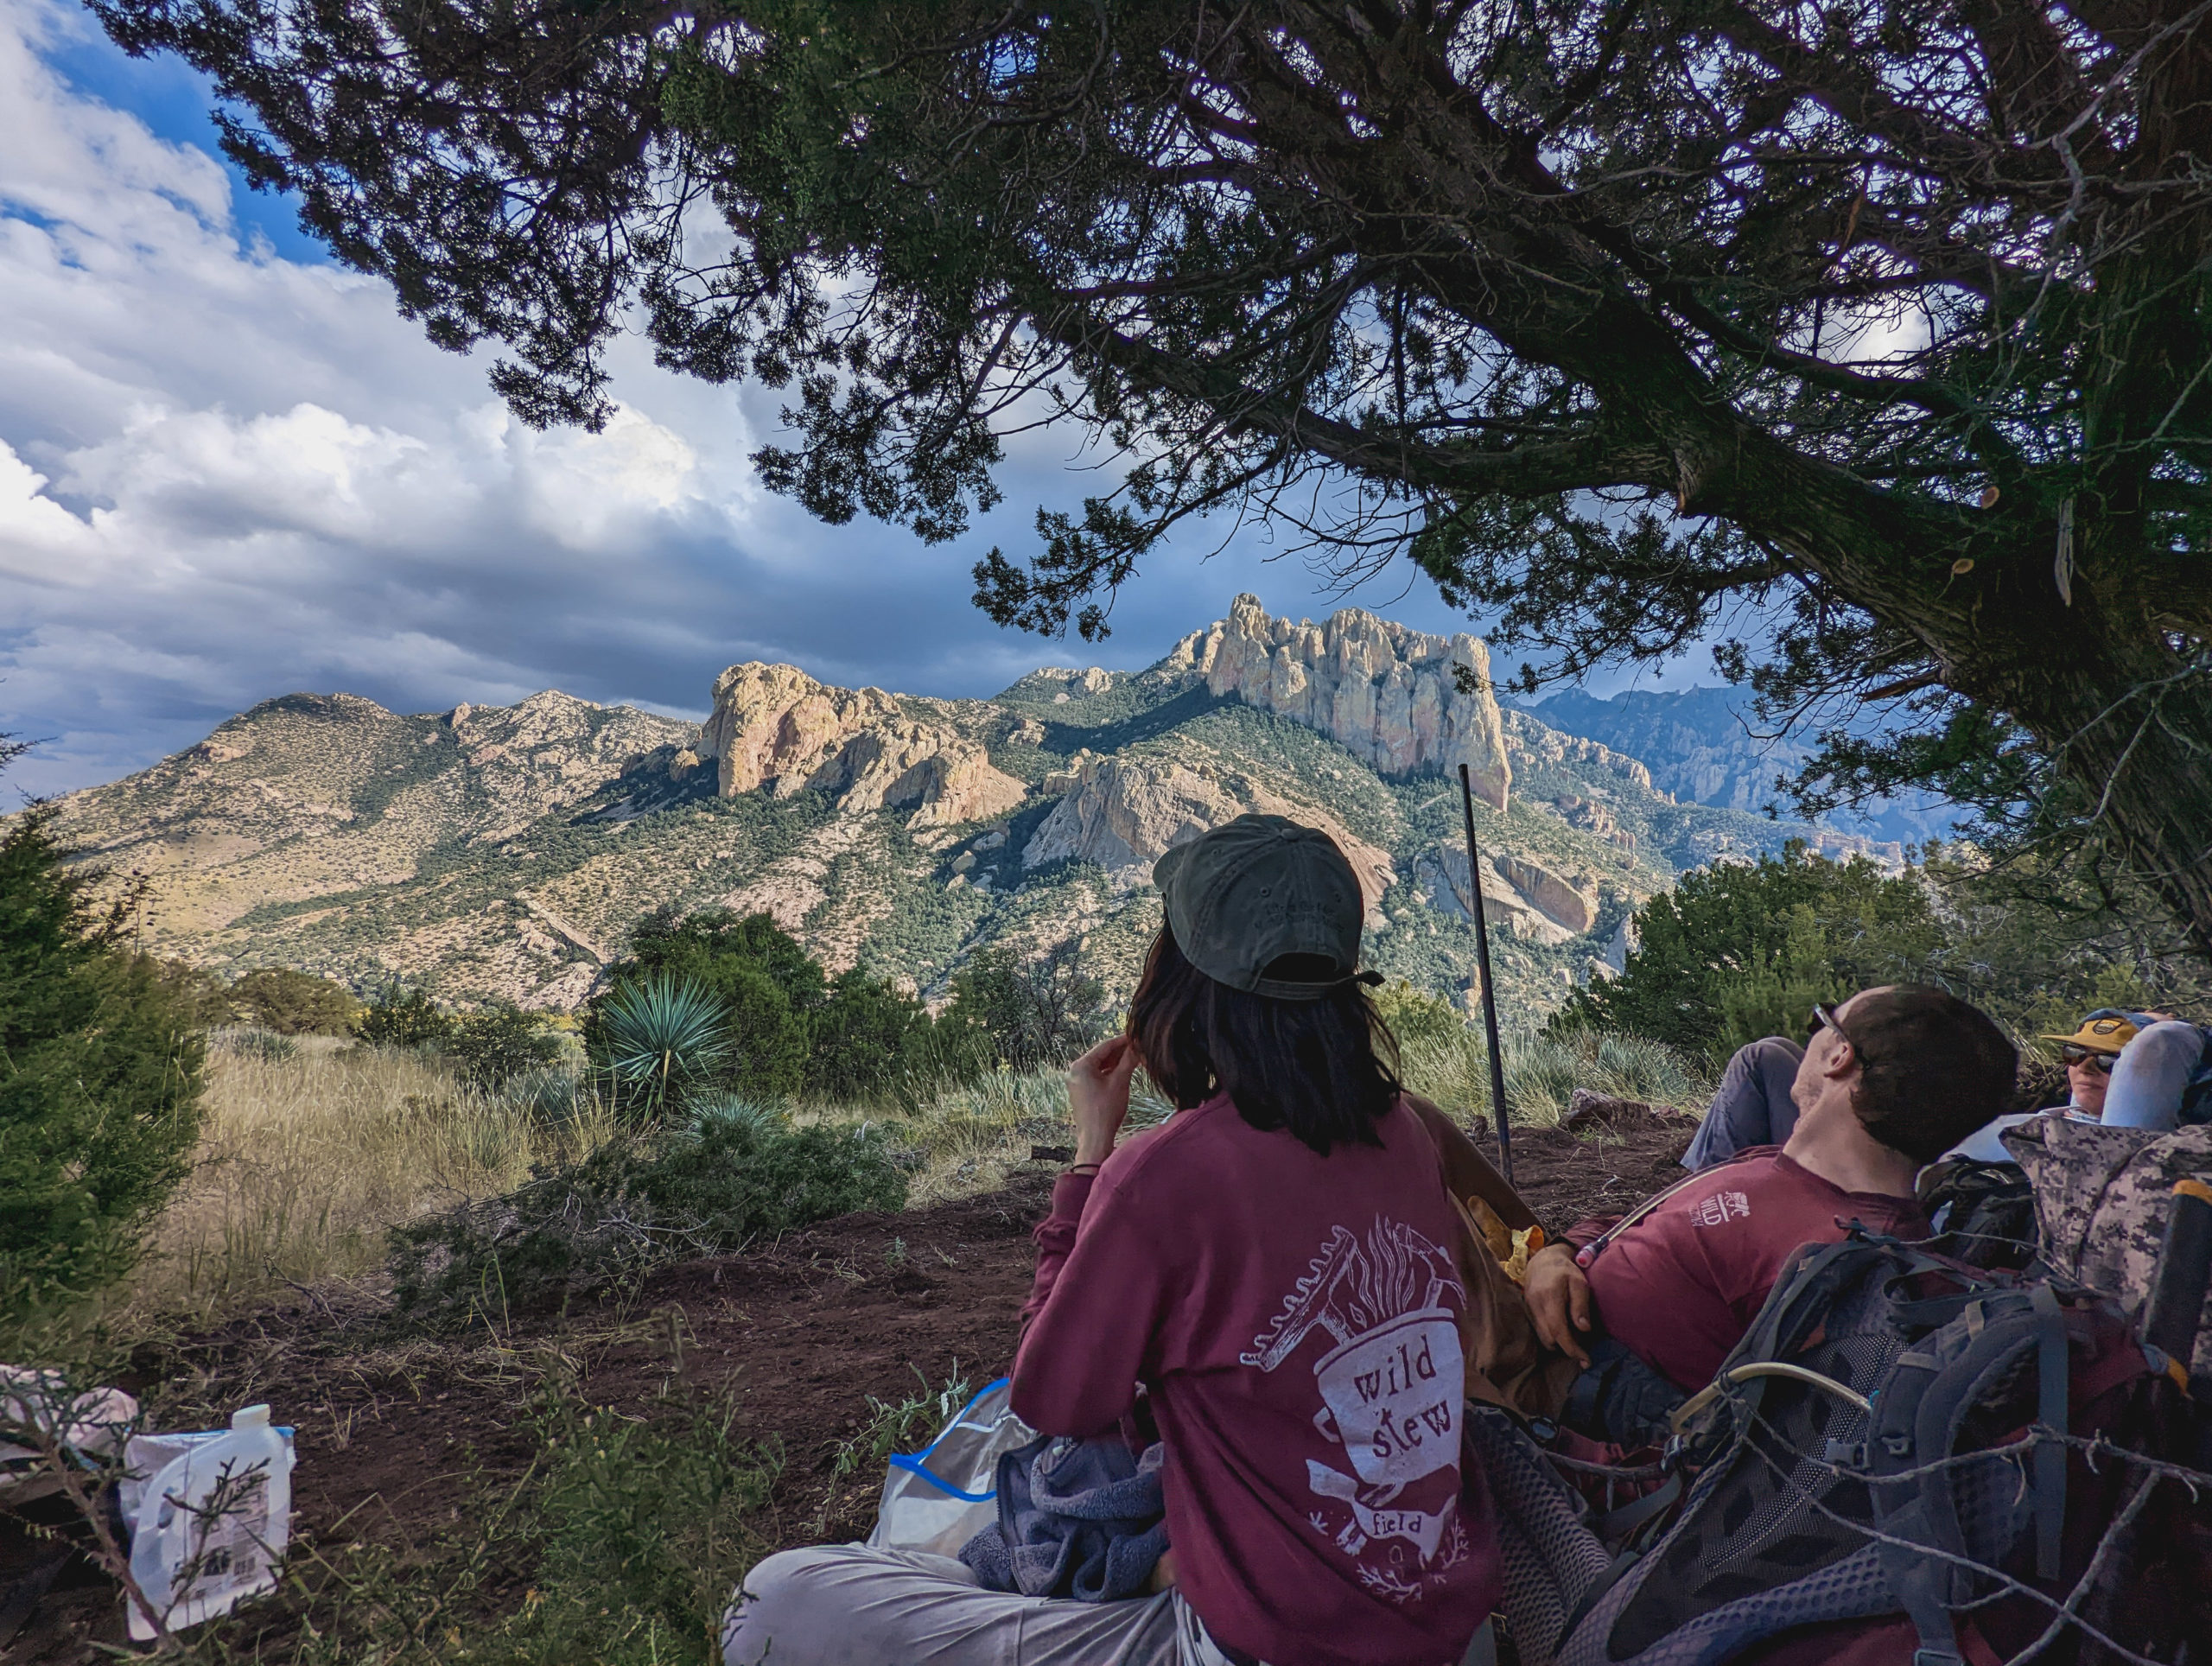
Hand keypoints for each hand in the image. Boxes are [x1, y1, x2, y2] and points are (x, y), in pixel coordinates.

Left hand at [1067, 1034, 1139, 1165]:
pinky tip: (1123, 1073)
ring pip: (1099, 1067)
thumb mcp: (1120, 1082)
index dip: (1122, 1040)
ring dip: (1115, 1063)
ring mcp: (1076, 1083)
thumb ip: (1129, 1061)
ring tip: (1134, 1059)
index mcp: (1081, 1065)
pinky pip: (1096, 1077)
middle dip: (1120, 1052)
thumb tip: (1138, 1046)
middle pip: (1101, 1056)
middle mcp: (1074, 1071)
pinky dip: (1109, 1074)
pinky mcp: (1080, 1092)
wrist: (1095, 1138)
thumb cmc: (1106, 1110)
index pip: (1104, 1046)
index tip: (1135, 1035)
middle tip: (1137, 1047)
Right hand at [1524, 1243, 1593, 1368]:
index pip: (1557, 1329)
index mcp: (1549, 1296)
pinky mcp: (1528, 1313)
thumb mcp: (1579, 1283)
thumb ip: (1581, 1305)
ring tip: (1574, 1339)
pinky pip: (1539, 1331)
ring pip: (1543, 1337)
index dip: (1571, 1347)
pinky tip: (1564, 1331)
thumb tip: (1584, 1329)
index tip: (1585, 1359)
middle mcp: (1535, 1305)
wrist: (1542, 1261)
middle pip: (1549, 1338)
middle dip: (1566, 1348)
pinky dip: (1552, 1336)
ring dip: (1559, 1343)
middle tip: (1584, 1349)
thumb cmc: (1565, 1271)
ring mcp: (1529, 1309)